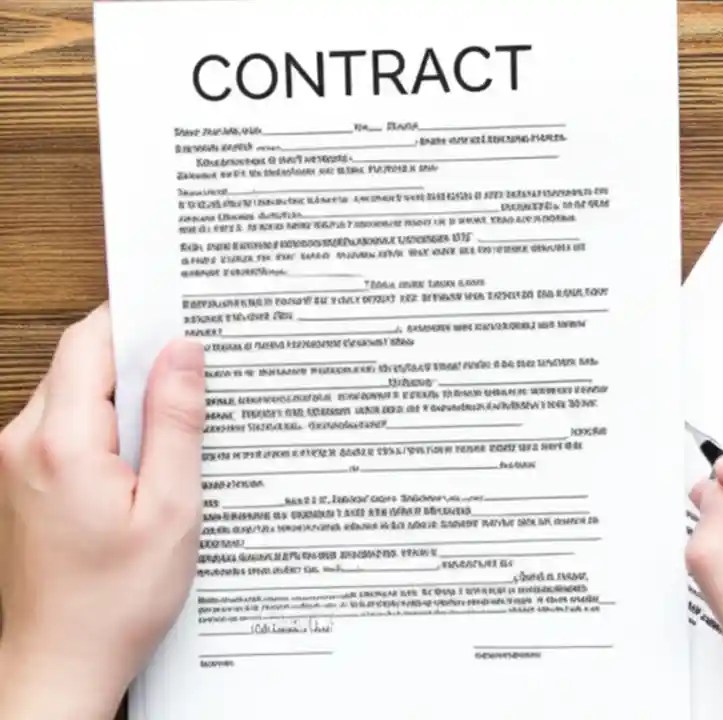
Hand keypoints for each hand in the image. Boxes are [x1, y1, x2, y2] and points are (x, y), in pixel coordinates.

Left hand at [0, 304, 205, 719]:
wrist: (60, 662)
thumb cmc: (114, 602)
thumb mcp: (168, 510)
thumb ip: (175, 424)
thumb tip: (183, 352)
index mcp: (60, 444)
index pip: (90, 341)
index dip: (138, 317)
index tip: (182, 312)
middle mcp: (24, 444)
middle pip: (82, 362)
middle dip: (141, 357)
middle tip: (199, 373)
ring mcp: (17, 462)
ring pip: (76, 393)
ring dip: (127, 396)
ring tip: (180, 429)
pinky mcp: (24, 480)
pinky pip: (69, 426)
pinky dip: (111, 426)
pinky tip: (150, 461)